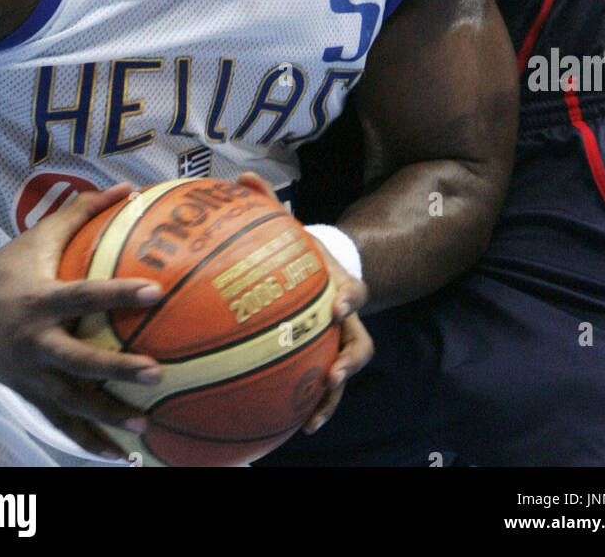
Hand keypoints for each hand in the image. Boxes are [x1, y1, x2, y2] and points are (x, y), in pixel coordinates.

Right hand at [0, 182, 163, 459]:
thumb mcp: (41, 236)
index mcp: (40, 300)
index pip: (84, 296)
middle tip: (155, 372)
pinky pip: (61, 422)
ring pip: (71, 401)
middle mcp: (35, 341)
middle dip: (116, 369)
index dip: (118, 293)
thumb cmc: (9, 266)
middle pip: (78, 360)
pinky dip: (87, 441)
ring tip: (146, 426)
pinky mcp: (29, 393)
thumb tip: (128, 187)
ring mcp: (30, 373)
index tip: (156, 291)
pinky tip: (118, 455)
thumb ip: (84, 212)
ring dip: (107, 416)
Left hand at [235, 173, 373, 434]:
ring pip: (344, 375)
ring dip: (332, 399)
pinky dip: (311, 409)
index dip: (350, 299)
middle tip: (334, 373)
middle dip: (350, 360)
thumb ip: (266, 204)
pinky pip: (320, 392)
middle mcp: (346, 320)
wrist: (316, 276)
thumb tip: (243, 176)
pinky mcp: (323, 364)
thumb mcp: (285, 228)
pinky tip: (288, 428)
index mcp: (340, 285)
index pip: (355, 291)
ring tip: (312, 420)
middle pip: (361, 344)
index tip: (339, 307)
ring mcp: (337, 345)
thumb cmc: (297, 253)